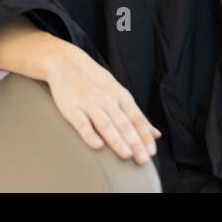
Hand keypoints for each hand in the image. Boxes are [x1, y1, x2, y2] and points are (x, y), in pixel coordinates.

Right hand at [43, 43, 159, 164]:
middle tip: (143, 158)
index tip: (151, 151)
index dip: (145, 136)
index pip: (137, 118)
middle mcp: (108, 100)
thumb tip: (155, 133)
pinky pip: (82, 123)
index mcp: (121, 96)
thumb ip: (135, 114)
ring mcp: (90, 104)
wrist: (66, 63)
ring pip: (106, 124)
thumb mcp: (118, 92)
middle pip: (124, 123)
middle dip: (135, 142)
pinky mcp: (72, 108)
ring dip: (117, 140)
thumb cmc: (95, 80)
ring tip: (126, 154)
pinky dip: (90, 135)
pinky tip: (98, 146)